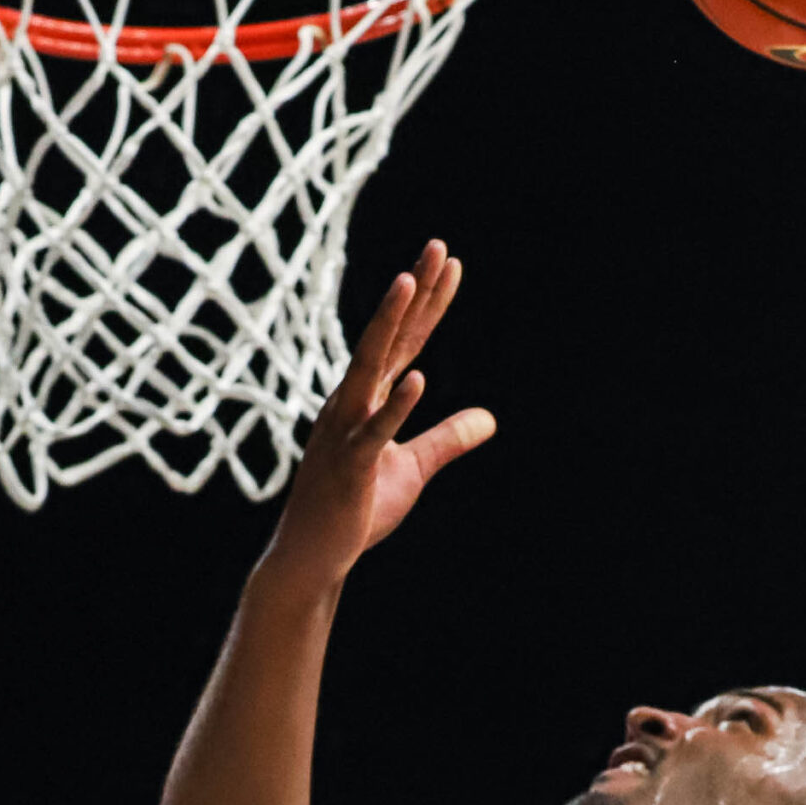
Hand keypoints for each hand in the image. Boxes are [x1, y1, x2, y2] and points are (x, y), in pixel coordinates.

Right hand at [264, 240, 495, 590]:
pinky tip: (417, 379)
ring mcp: (346, 430)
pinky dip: (395, 405)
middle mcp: (351, 403)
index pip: (404, 342)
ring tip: (408, 283)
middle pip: (388, 338)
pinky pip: (374, 430)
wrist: (315, 557)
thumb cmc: (356, 510)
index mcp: (366, 400)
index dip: (428, 304)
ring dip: (390, 325)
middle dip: (413, 294)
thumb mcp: (414, 468)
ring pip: (370, 367)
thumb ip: (448, 439)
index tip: (450, 263)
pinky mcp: (349, 465)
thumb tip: (490, 419)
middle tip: (437, 247)